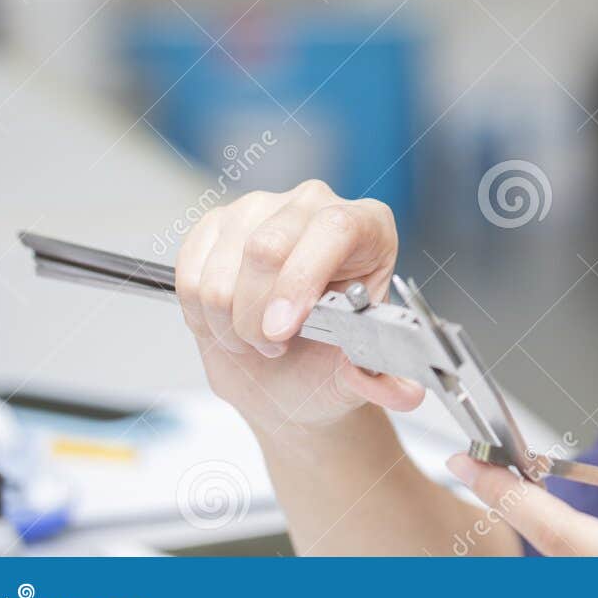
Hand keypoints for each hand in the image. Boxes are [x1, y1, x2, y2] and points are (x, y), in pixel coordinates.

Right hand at [175, 180, 423, 434]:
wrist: (288, 372)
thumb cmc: (328, 359)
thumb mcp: (358, 373)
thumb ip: (379, 379)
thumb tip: (406, 393)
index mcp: (368, 226)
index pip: (334, 228)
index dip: (302, 279)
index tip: (283, 330)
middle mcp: (315, 204)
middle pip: (267, 245)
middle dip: (257, 313)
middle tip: (271, 347)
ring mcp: (261, 208)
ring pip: (224, 263)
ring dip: (228, 320)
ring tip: (252, 339)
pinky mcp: (217, 225)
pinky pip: (191, 268)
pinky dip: (200, 312)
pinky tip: (225, 323)